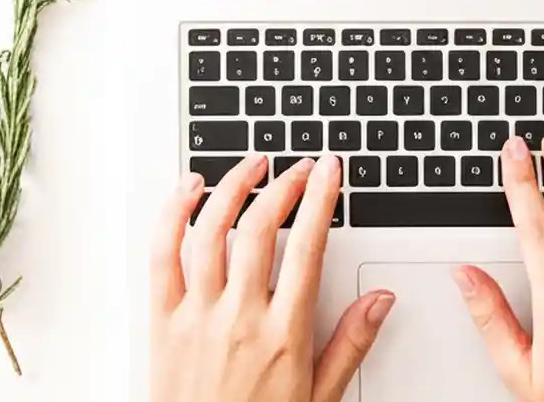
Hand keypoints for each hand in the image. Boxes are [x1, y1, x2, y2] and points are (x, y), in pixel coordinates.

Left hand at [151, 154, 394, 401]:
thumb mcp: (320, 396)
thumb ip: (351, 343)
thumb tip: (381, 300)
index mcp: (284, 334)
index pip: (308, 247)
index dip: (320, 198)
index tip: (329, 171)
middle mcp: (239, 318)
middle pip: (261, 229)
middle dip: (285, 184)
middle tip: (300, 167)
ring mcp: (196, 316)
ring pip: (211, 231)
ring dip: (233, 187)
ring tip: (253, 165)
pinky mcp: (162, 321)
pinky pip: (163, 255)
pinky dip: (173, 214)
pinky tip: (189, 190)